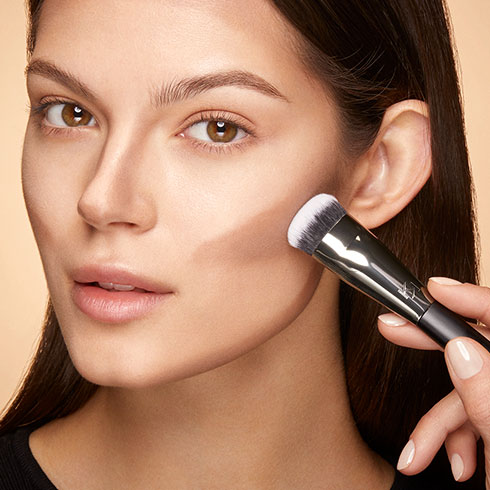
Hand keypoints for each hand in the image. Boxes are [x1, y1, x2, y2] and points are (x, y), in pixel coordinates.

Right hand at [377, 277, 489, 484]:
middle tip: (392, 327)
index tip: (434, 289)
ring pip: (467, 390)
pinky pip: (472, 414)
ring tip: (417, 455)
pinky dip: (455, 438)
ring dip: (438, 423)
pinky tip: (458, 463)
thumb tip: (459, 350)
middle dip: (429, 344)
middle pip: (475, 347)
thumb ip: (485, 396)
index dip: (469, 299)